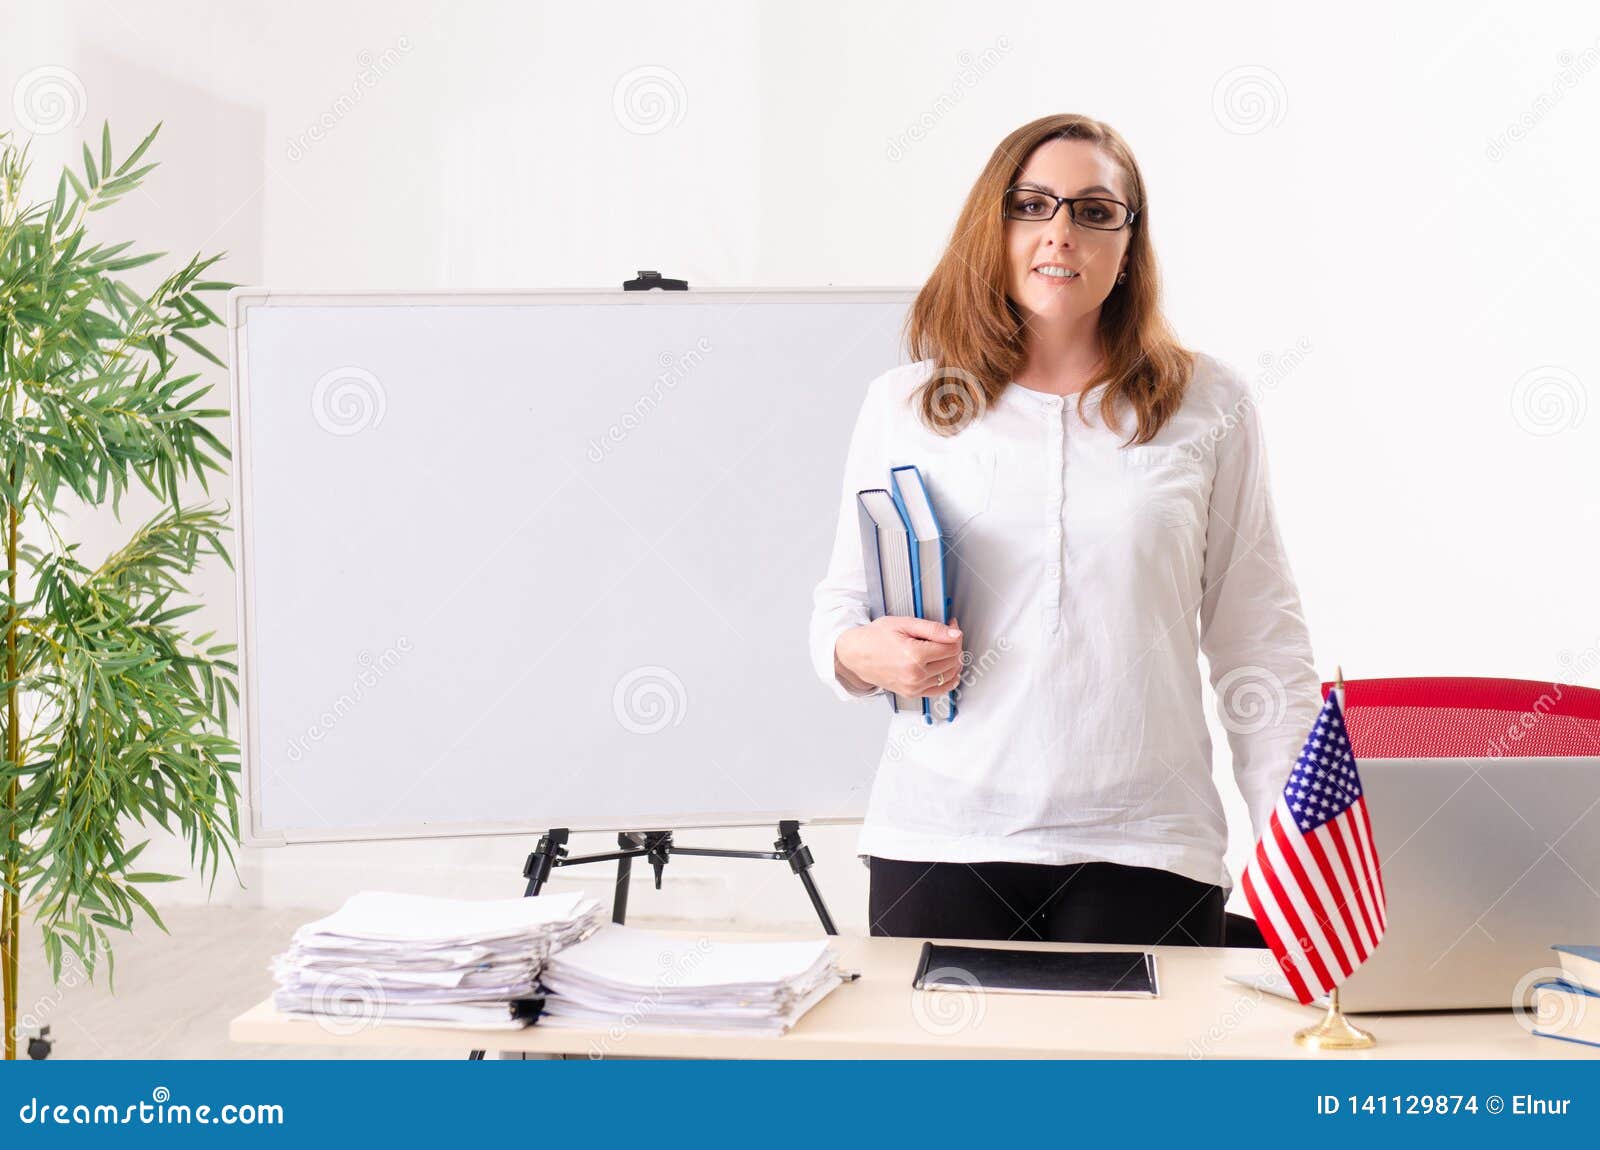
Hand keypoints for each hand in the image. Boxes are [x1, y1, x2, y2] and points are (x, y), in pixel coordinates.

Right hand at [835, 615, 962, 698]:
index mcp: (914, 656)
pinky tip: (949, 671)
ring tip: (946, 650)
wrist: (856, 654)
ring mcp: (914, 686)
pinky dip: (949, 680)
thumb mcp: (904, 624)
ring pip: (949, 675)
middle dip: (955, 646)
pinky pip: (940, 689)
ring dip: (954, 662)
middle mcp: (915, 674)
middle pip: (952, 661)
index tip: (952, 627)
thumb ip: (932, 629)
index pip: (951, 647)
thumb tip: (954, 634)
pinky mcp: (912, 693)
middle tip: (948, 635)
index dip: (955, 634)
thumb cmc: (875, 638)